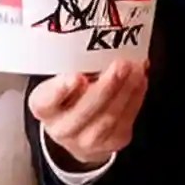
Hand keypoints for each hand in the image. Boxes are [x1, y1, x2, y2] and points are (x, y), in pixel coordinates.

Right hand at [29, 59, 147, 168]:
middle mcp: (61, 128)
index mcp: (44, 108)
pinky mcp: (111, 143)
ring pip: (109, 116)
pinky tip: (140, 79)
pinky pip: (126, 120)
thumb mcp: (60, 81)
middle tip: (120, 65)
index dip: (61, 90)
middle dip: (106, 87)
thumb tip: (100, 41)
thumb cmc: (68, 96)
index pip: (47, 101)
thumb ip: (72, 67)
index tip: (76, 76)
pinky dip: (136, 97)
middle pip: (84, 110)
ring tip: (136, 68)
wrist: (76, 132)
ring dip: (126, 90)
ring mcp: (86, 140)